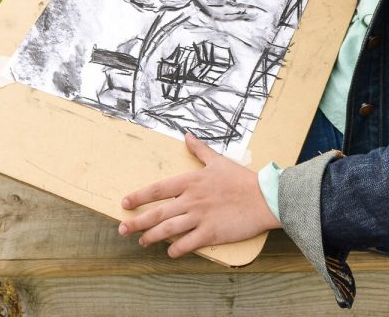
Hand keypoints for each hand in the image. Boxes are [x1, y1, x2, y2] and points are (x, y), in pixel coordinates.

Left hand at [118, 133, 278, 255]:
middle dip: (137, 222)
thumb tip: (187, 136)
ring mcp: (200, 216)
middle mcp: (192, 199)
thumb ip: (199, 150)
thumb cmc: (242, 179)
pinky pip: (187, 244)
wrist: (265, 197)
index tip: (125, 202)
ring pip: (168, 230)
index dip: (139, 196)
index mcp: (191, 180)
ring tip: (141, 242)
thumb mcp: (218, 161)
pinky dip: (175, 249)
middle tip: (123, 229)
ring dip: (152, 237)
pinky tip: (169, 252)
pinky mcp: (211, 232)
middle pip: (158, 212)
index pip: (158, 188)